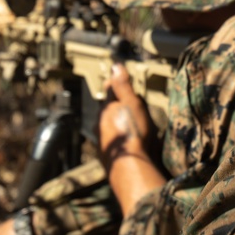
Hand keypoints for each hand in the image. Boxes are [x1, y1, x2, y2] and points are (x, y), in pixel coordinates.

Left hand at [98, 63, 165, 215]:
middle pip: (107, 108)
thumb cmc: (133, 134)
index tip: (120, 77)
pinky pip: (112, 140)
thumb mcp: (132, 104)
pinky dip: (118, 136)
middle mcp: (100, 123)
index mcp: (106, 109)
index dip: (116, 82)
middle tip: (125, 97)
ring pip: (108, 124)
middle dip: (114, 102)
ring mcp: (103, 140)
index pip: (109, 90)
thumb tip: (115, 66)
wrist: (130, 167)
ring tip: (127, 118)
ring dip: (116, 120)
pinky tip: (126, 139)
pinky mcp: (108, 154)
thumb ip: (123, 86)